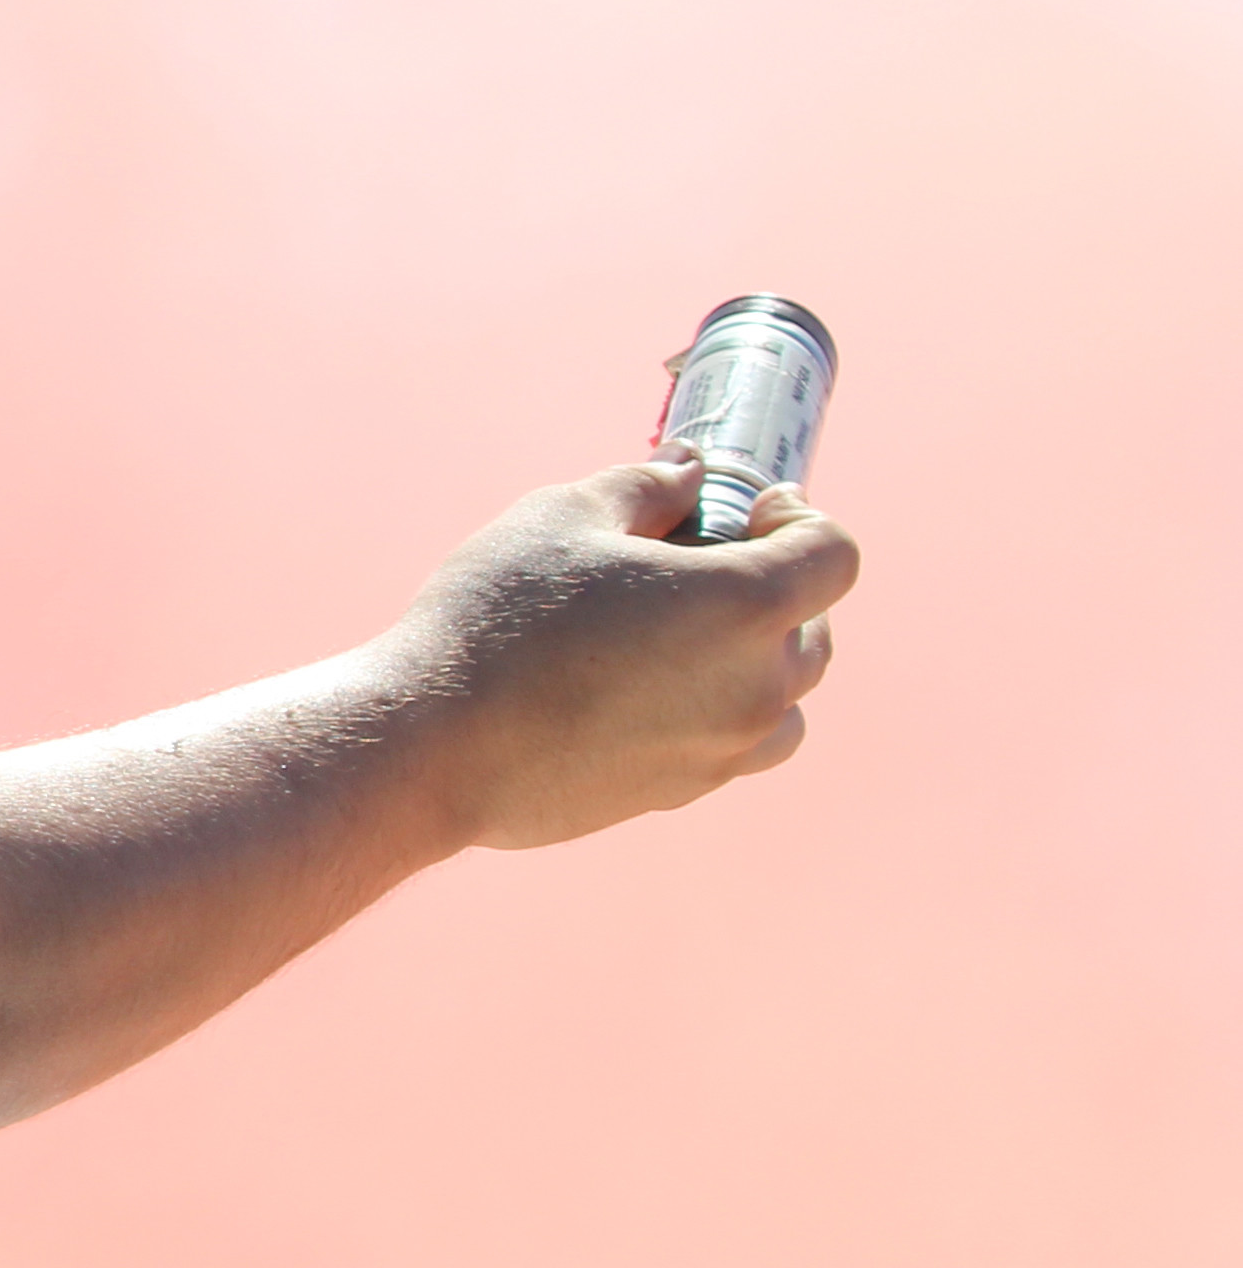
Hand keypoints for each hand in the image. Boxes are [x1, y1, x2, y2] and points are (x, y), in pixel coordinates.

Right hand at [377, 455, 858, 852]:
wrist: (433, 744)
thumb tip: (690, 474)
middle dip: (777, 588)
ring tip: (686, 639)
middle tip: (701, 565)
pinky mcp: (680, 793)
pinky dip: (716, 713)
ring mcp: (722, 749)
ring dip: (758, 662)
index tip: (757, 510)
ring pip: (785, 702)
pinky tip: (644, 690)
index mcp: (743, 603)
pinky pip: (731, 748)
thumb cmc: (497, 618)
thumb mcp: (562, 515)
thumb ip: (646, 486)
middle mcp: (755, 684)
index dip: (803, 520)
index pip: (834, 555)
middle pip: (815, 631)